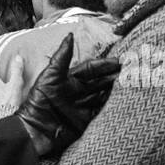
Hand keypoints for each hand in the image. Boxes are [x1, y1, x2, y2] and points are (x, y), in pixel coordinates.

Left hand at [17, 34, 120, 158]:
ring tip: (130, 85)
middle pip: (100, 82)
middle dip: (114, 76)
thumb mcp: (50, 76)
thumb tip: (70, 35)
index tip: (120, 61)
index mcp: (69, 79)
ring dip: (115, 91)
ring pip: (103, 96)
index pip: (91, 69)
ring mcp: (82, 107)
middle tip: (130, 72)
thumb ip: (61, 57)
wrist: (33, 130)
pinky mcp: (85, 122)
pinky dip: (111, 107)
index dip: (105, 64)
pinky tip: (122, 102)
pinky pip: (101, 112)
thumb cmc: (39, 101)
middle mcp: (78, 92)